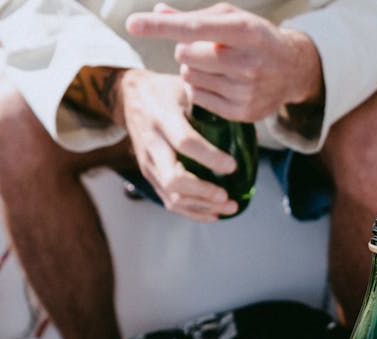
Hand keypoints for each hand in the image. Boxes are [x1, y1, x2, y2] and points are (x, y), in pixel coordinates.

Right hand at [113, 69, 238, 219]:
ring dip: (202, 207)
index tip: (232, 166)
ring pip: (171, 196)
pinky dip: (192, 211)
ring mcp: (148, 163)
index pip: (185, 143)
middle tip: (228, 195)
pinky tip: (214, 213)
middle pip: (174, 178)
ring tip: (229, 207)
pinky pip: (168, 200)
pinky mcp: (149, 174)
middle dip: (203, 192)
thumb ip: (209, 100)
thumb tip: (245, 112)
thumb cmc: (165, 90)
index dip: (209, 157)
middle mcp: (152, 143)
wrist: (130, 96)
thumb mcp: (185, 86)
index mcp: (162, 118)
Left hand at [127, 2, 322, 122]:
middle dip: (187, 50)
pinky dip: (201, 88)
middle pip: (185, 55)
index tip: (133, 23)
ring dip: (194, 70)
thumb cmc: (254, 37)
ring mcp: (245, 90)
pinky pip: (198, 98)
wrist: (293, 69)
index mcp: (245, 31)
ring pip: (190, 77)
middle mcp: (247, 62)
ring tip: (217, 66)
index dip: (162, 26)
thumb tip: (158, 12)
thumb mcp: (231, 18)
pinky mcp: (242, 112)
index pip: (194, 28)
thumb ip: (193, 17)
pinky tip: (222, 82)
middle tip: (207, 49)